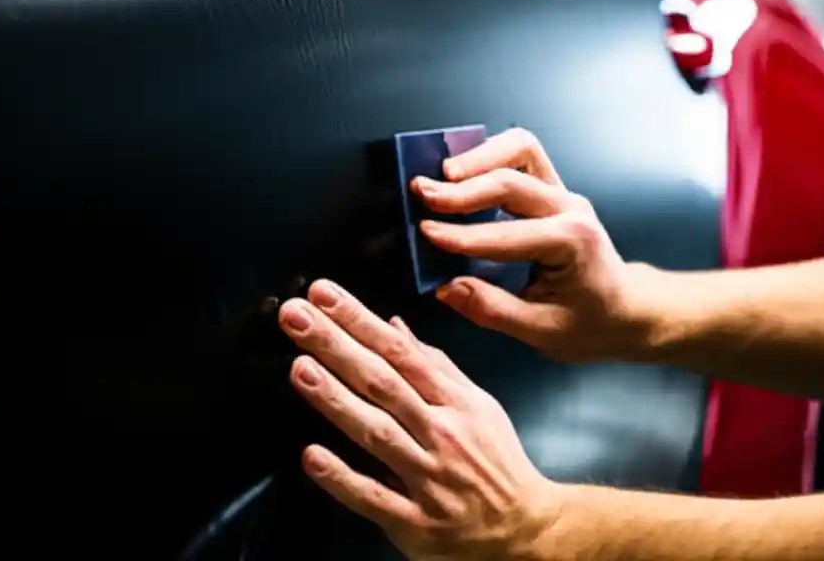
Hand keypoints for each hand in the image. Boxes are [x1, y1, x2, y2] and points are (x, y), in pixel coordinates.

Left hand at [278, 279, 565, 560]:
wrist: (527, 529)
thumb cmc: (498, 463)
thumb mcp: (478, 405)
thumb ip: (434, 366)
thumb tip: (394, 326)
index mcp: (455, 403)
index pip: (400, 352)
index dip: (360, 320)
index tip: (324, 295)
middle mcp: (441, 434)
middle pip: (382, 383)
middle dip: (336, 345)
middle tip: (296, 316)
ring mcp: (428, 479)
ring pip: (377, 433)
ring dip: (336, 399)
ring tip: (300, 367)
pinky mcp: (416, 522)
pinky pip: (374, 497)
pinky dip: (342, 477)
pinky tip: (312, 455)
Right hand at [411, 128, 653, 363]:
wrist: (625, 310)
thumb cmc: (588, 324)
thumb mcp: (541, 331)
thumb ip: (492, 309)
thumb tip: (446, 289)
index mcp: (571, 244)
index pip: (507, 234)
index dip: (463, 235)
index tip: (426, 232)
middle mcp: (569, 208)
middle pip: (512, 181)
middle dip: (463, 190)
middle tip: (422, 195)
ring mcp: (562, 193)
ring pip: (521, 151)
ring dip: (479, 158)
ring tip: (442, 174)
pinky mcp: (551, 188)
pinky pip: (522, 155)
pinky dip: (489, 155)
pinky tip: (461, 172)